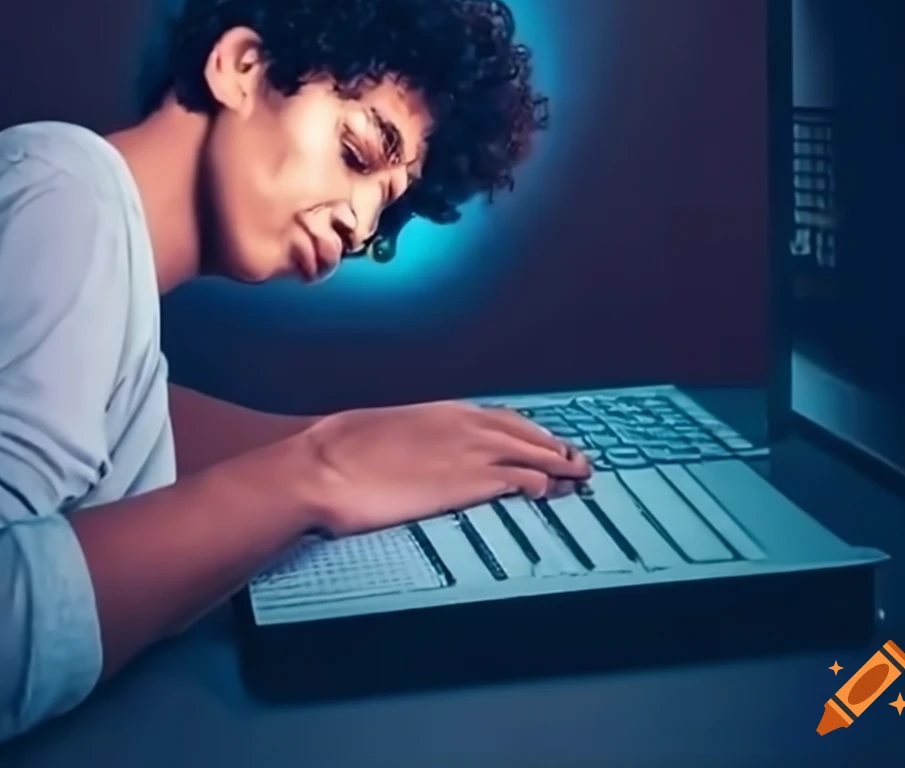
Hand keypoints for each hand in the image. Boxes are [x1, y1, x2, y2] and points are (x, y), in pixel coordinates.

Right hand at [297, 401, 591, 535]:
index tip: (544, 440)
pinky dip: (541, 485)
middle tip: (577, 459)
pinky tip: (550, 493)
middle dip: (554, 446)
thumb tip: (411, 448)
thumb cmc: (342, 451)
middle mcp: (465, 426)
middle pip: (527, 433)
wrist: (325, 466)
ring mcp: (469, 452)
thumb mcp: (384, 432)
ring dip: (560, 465)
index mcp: (445, 412)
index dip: (529, 431)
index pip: (503, 418)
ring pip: (533, 454)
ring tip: (579, 476)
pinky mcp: (468, 482)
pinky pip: (521, 480)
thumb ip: (411, 437)